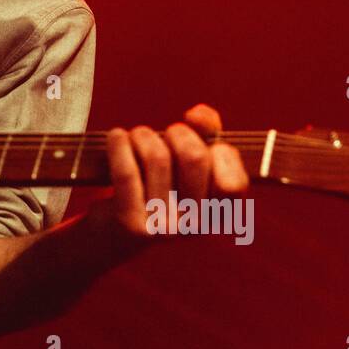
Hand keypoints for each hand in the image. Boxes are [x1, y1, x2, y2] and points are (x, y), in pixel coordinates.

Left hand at [87, 103, 248, 248]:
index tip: (206, 144)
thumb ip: (207, 130)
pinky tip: (116, 137)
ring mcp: (164, 228)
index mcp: (217, 215)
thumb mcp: (189, 158)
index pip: (233, 183)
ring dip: (144, 135)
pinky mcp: (131, 225)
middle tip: (165, 134)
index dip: (221, 153)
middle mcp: (195, 226)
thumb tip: (198, 115)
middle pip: (195, 157)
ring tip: (137, 136)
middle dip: (178, 132)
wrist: (114, 232)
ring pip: (157, 157)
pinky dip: (120, 146)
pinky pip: (127, 173)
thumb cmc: (158, 184)